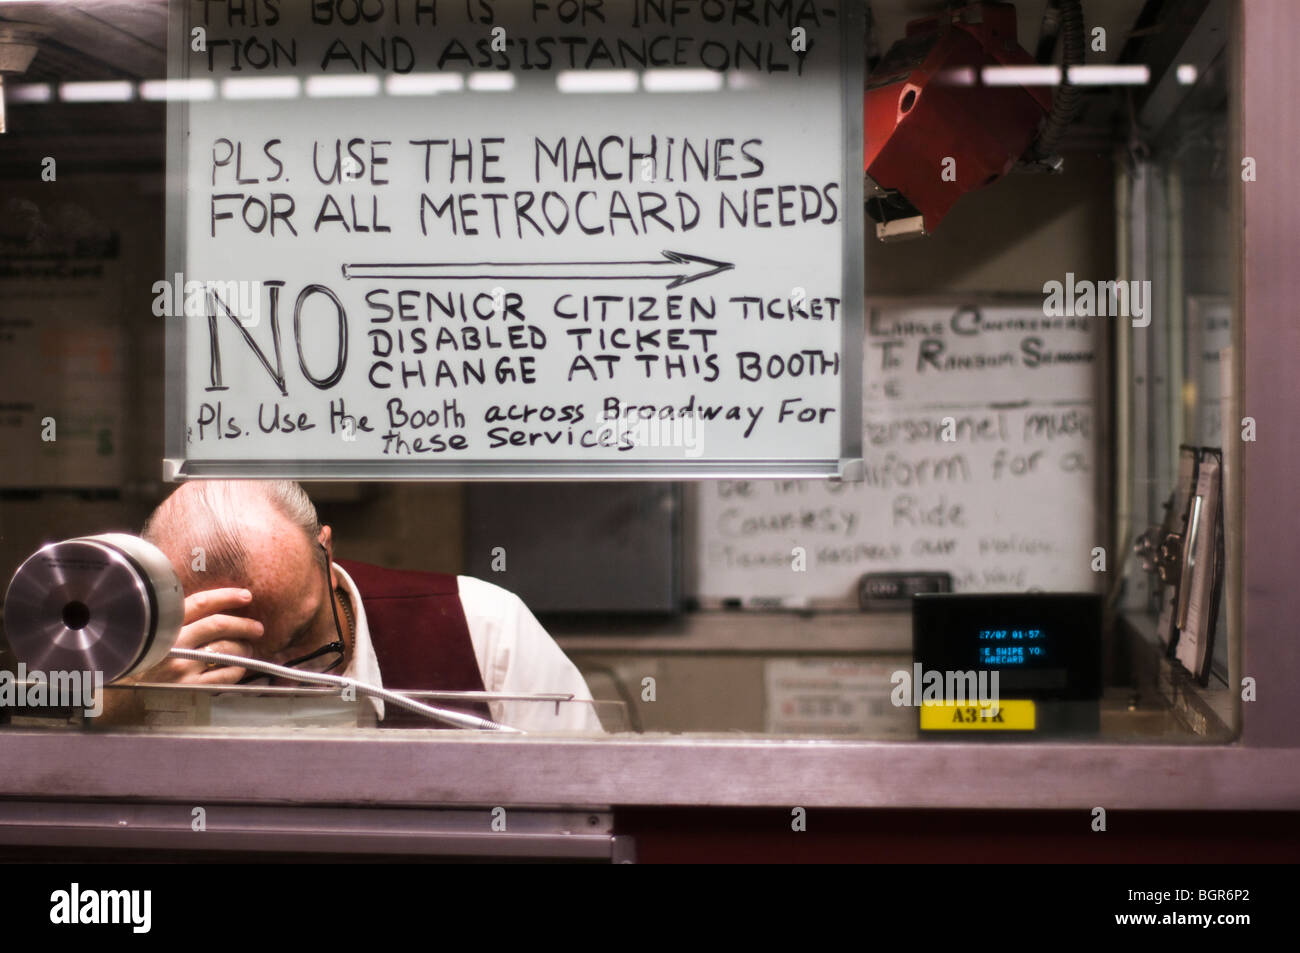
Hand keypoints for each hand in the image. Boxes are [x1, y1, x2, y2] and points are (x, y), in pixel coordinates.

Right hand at [128, 587, 264, 685]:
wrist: (127, 699)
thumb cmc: (147, 663)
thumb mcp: (155, 636)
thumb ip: (179, 621)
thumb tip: (218, 608)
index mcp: (163, 627)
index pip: (200, 603)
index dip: (226, 596)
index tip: (246, 596)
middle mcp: (173, 645)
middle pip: (218, 625)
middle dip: (244, 624)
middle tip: (257, 627)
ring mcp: (183, 668)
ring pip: (227, 649)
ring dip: (244, 647)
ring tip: (247, 649)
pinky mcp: (192, 688)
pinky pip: (227, 674)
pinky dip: (238, 668)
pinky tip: (237, 667)